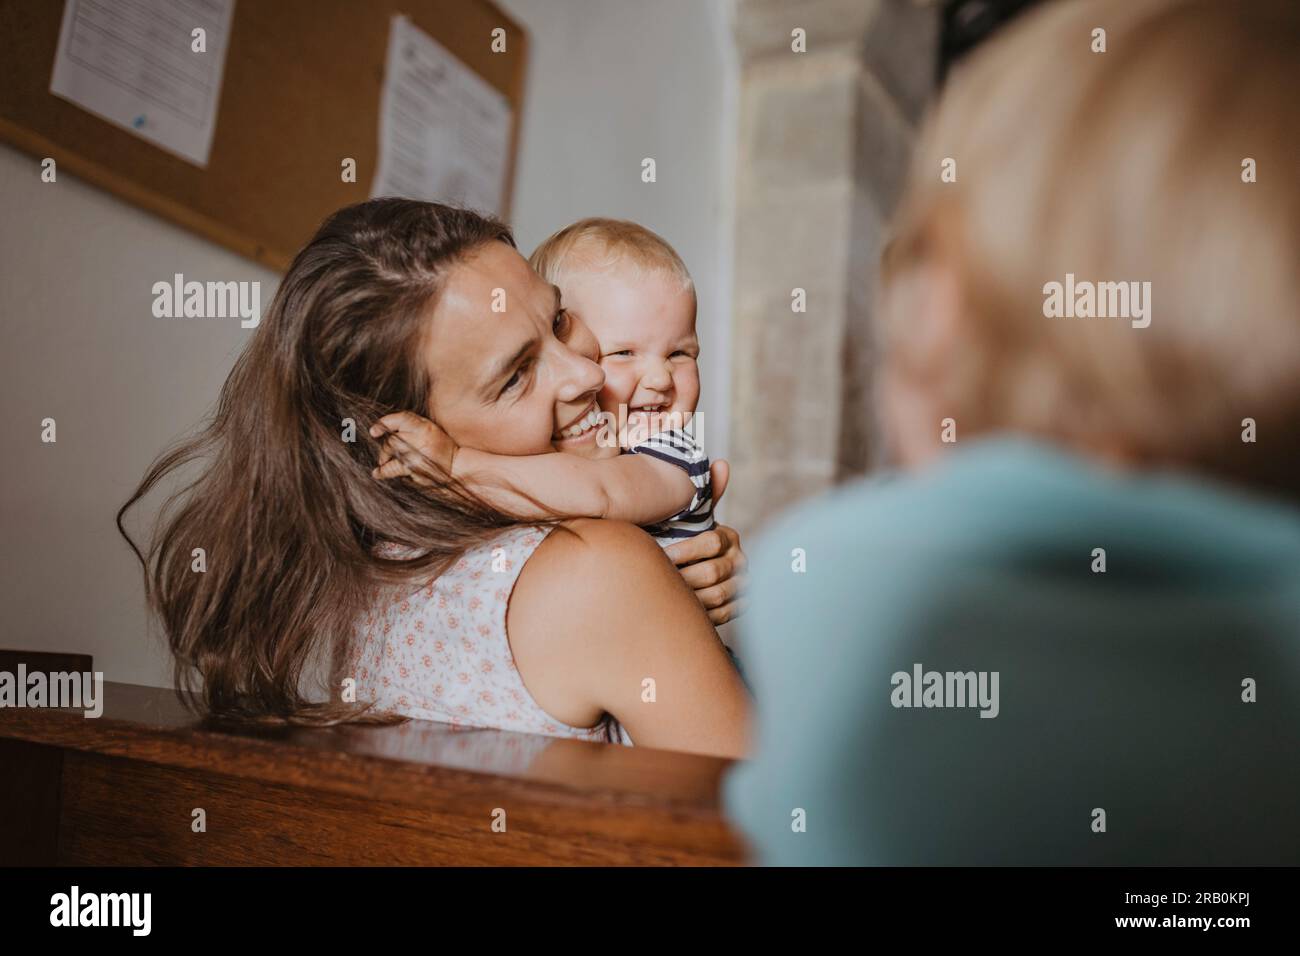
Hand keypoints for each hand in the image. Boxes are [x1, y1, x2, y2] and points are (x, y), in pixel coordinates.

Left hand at [370, 411, 456, 486]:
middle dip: (386, 447)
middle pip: (392, 439)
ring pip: (390, 451)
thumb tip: (386, 427)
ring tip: (382, 463)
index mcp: (425, 427)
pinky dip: (383, 471)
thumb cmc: (443, 448)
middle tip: (386, 454)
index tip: (374, 431)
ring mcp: (416, 454)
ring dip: (384, 458)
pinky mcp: (413, 468)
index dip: (384, 423)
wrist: (457, 468)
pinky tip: (378, 473)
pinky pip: (392, 468)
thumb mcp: (431, 430)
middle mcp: (420, 439)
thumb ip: (412, 425)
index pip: (401, 419)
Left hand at [663, 459, 747, 624]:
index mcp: (729, 537)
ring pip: (717, 596)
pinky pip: (722, 614)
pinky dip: (702, 613)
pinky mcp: (740, 608)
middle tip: (660, 580)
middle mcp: (741, 561)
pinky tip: (684, 610)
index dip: (685, 551)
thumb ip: (703, 494)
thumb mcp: (693, 519)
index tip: (664, 556)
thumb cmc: (687, 543)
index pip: (712, 543)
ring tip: (667, 596)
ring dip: (689, 598)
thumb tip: (720, 463)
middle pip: (713, 573)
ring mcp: (742, 586)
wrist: (696, 574)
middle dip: (683, 578)